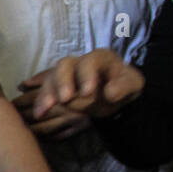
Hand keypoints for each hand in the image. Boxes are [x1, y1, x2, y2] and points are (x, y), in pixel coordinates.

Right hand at [13, 50, 144, 136]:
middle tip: (65, 99)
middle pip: (65, 65)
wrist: (115, 93)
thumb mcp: (133, 86)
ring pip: (51, 78)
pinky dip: (40, 102)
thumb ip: (124, 87)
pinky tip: (39, 113)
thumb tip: (109, 92)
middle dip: (62, 81)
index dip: (87, 75)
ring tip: (44, 110)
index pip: (91, 61)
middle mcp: (79, 63)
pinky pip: (44, 91)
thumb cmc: (123, 87)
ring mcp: (66, 75)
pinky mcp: (57, 87)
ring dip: (46, 94)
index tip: (88, 92)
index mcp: (100, 58)